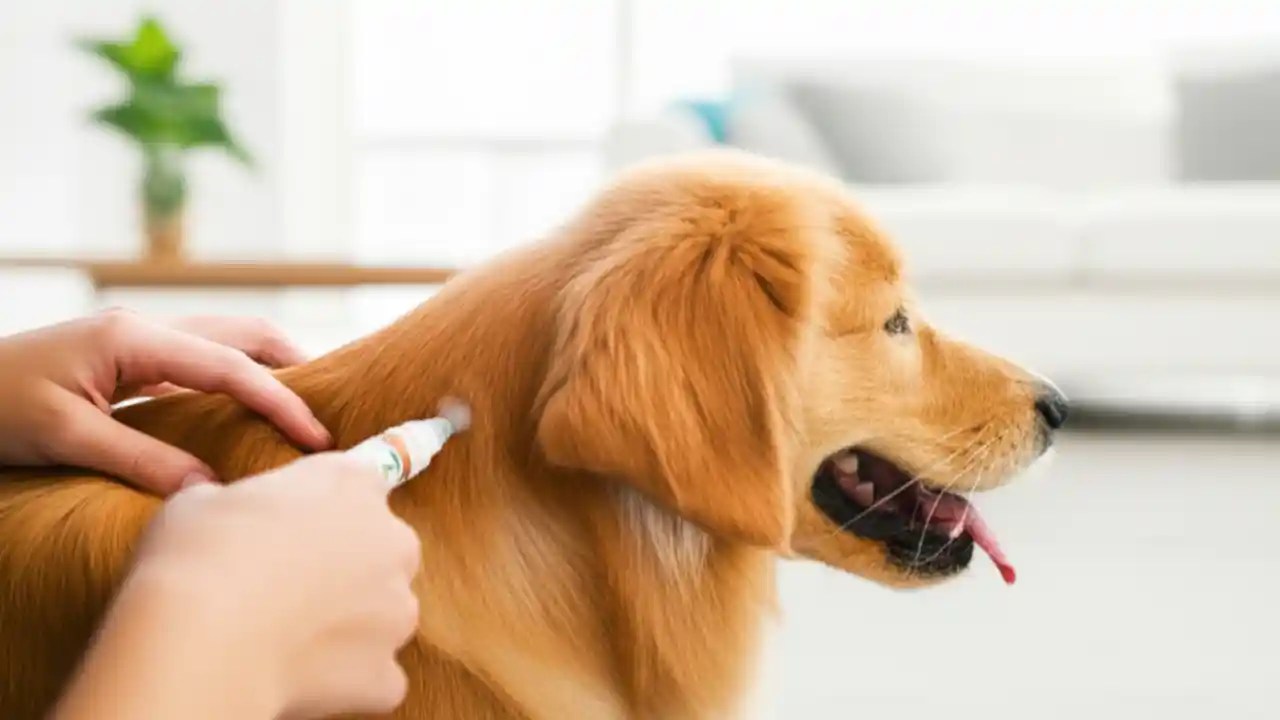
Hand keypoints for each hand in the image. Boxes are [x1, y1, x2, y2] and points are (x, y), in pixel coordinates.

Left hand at [0, 310, 331, 493]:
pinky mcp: (130, 358)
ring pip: (227, 341)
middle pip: (244, 333)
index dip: (281, 401)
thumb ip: (141, 458)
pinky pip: (203, 362)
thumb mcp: (64, 437)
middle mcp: (145, 327)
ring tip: (302, 412)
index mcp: (133, 337)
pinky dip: (238, 380)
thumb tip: (208, 487)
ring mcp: (138, 339)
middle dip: (294, 367)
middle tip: (328, 414)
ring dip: (270, 369)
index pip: (230, 366)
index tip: (318, 438)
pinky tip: (248, 413)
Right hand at [54, 453, 421, 719]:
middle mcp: (390, 540)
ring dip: (351, 623)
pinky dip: (346, 680)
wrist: (200, 643)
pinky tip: (301, 679)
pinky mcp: (387, 672)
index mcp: (350, 484)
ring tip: (289, 637)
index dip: (332, 504)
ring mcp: (397, 609)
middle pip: (383, 550)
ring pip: (384, 613)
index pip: (363, 481)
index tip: (309, 520)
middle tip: (289, 586)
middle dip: (349, 566)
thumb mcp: (202, 502)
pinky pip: (374, 675)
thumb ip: (236, 500)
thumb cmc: (195, 558)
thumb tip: (223, 509)